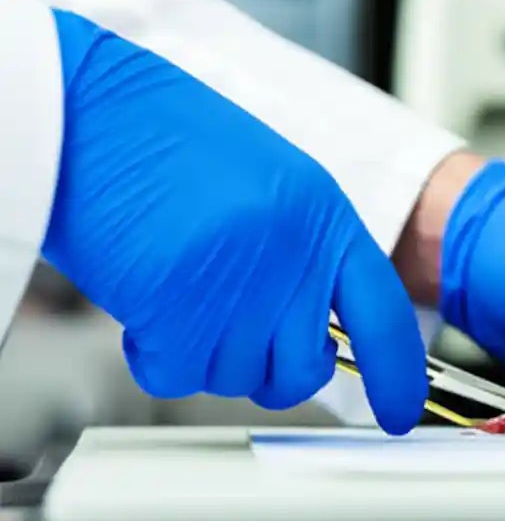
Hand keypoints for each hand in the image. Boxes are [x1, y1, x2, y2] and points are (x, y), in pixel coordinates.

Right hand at [41, 10, 426, 434]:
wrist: (88, 108)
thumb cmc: (167, 138)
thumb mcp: (269, 185)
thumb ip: (303, 253)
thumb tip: (315, 328)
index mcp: (325, 217)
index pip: (386, 315)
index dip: (399, 375)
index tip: (399, 411)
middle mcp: (294, 256)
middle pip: (305, 369)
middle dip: (271, 370)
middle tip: (234, 333)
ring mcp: (241, 285)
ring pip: (237, 377)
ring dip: (204, 352)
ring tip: (178, 288)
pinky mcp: (180, 310)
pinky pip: (179, 374)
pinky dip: (156, 354)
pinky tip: (146, 303)